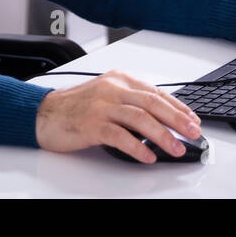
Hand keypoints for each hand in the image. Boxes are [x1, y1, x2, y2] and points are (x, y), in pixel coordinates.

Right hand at [36, 70, 202, 162]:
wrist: (42, 113)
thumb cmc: (74, 107)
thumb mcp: (105, 95)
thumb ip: (129, 102)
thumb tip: (160, 120)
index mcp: (118, 79)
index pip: (156, 92)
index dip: (177, 107)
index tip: (192, 120)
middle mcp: (112, 89)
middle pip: (152, 103)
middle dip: (177, 119)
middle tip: (193, 133)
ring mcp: (101, 106)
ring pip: (140, 118)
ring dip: (162, 135)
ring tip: (177, 148)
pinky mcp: (91, 124)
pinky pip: (119, 136)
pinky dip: (137, 147)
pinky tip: (148, 156)